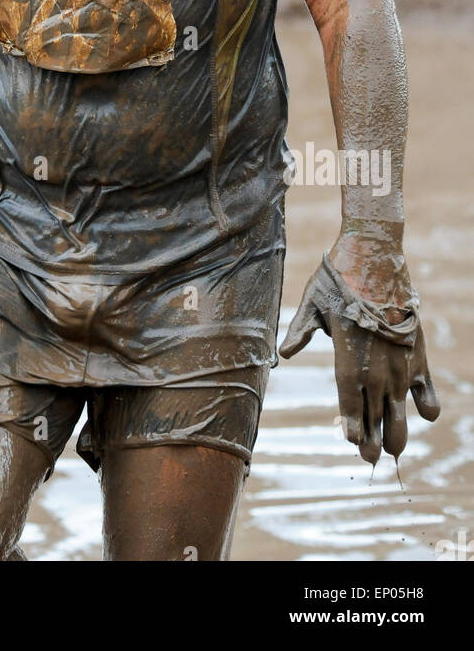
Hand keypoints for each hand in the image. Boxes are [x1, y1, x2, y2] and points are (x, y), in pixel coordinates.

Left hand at [279, 252, 439, 464]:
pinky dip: (426, 405)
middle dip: (372, 440)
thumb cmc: (339, 280)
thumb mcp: (312, 303)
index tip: (349, 441)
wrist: (376, 255)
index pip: (348, 403)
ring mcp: (400, 365)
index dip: (350, 425)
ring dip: (397, 431)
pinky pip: (427, 391)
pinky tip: (423, 413)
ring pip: (401, 411)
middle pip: (374, 416)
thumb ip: (300, 331)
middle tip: (369, 457)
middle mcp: (376, 368)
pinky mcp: (418, 355)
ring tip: (393, 449)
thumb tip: (284, 354)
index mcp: (348, 359)